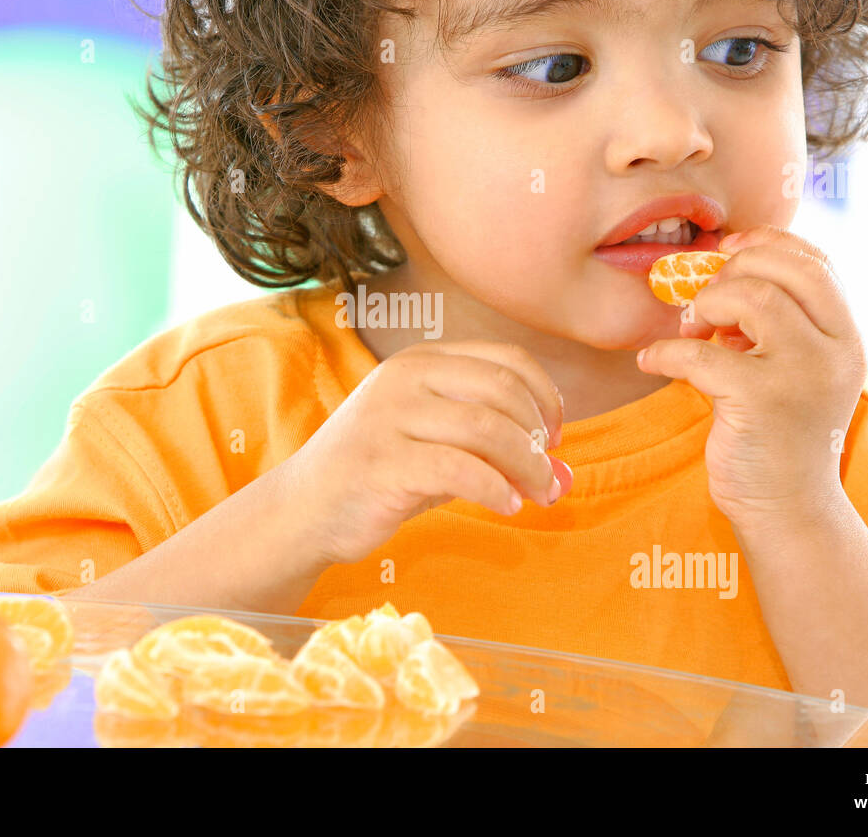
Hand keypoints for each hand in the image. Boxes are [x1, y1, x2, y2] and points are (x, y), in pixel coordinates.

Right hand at [289, 340, 572, 564]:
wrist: (304, 509)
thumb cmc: (380, 476)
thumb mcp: (438, 446)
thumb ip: (493, 450)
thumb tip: (563, 474)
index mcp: (422, 360)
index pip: (506, 359)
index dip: (545, 396)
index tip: (556, 436)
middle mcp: (405, 377)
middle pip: (502, 390)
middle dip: (539, 436)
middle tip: (549, 475)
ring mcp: (389, 416)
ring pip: (486, 428)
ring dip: (527, 466)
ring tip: (537, 495)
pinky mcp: (382, 461)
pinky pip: (460, 469)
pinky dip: (495, 489)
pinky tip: (506, 506)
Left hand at [636, 225, 865, 526]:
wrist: (788, 509)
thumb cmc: (781, 436)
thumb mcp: (795, 372)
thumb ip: (778, 326)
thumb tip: (725, 275)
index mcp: (847, 339)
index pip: (818, 263)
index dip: (769, 245)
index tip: (730, 250)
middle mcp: (835, 351)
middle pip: (783, 271)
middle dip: (733, 273)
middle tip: (705, 304)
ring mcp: (801, 375)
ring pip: (749, 298)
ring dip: (705, 306)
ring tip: (689, 330)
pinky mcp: (760, 401)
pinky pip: (699, 353)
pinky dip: (665, 353)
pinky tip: (651, 362)